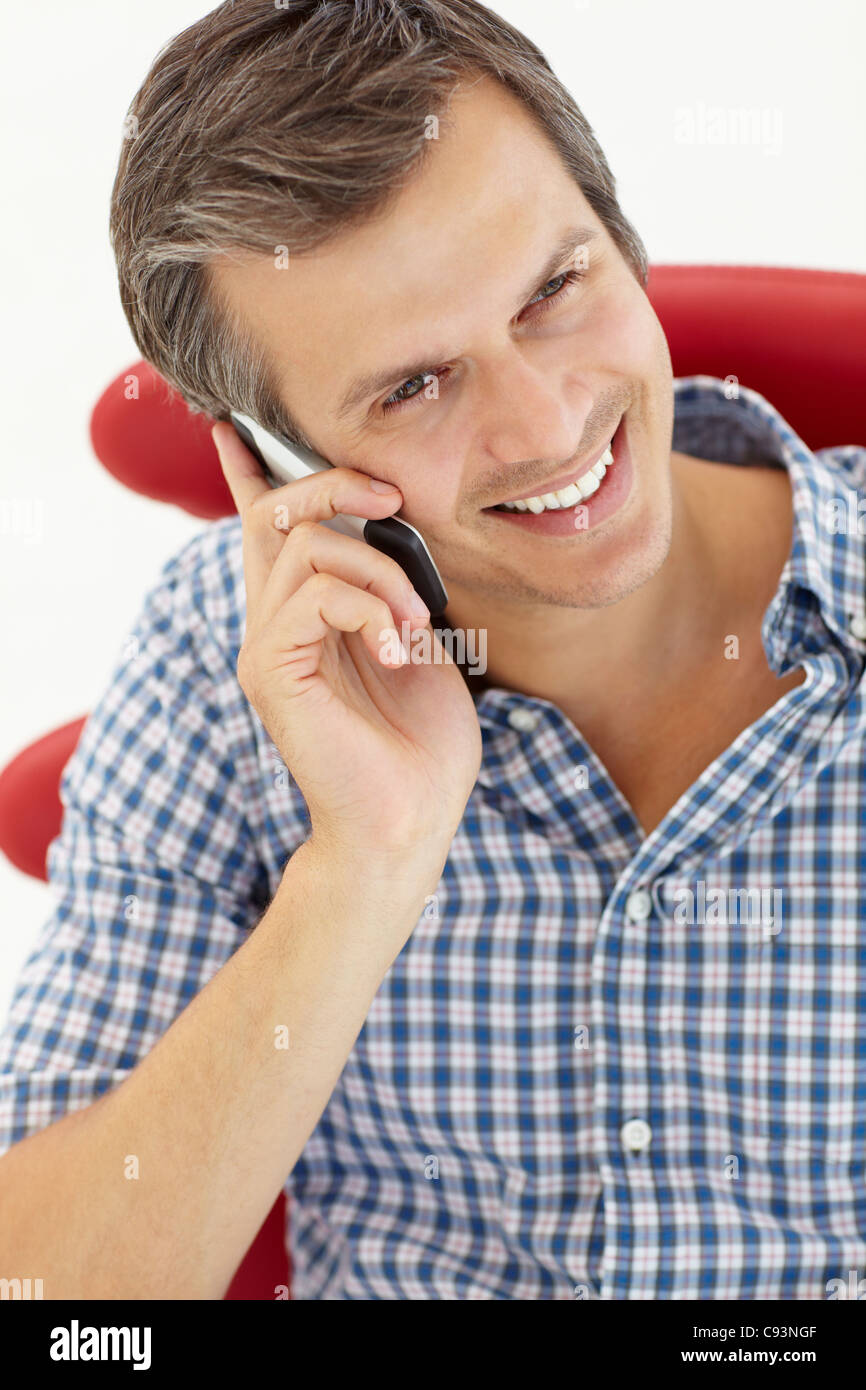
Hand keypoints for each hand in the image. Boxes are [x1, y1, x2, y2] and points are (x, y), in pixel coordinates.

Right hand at [212, 422, 481, 862]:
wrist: (411, 820)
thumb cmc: (422, 743)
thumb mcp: (417, 643)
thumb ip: (391, 587)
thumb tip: (390, 526)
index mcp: (307, 616)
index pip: (264, 530)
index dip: (248, 475)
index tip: (230, 427)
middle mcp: (275, 623)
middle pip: (278, 512)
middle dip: (336, 484)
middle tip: (392, 498)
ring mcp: (267, 646)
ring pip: (308, 545)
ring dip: (382, 572)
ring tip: (415, 626)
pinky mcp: (269, 670)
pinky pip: (313, 595)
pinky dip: (370, 610)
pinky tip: (397, 650)